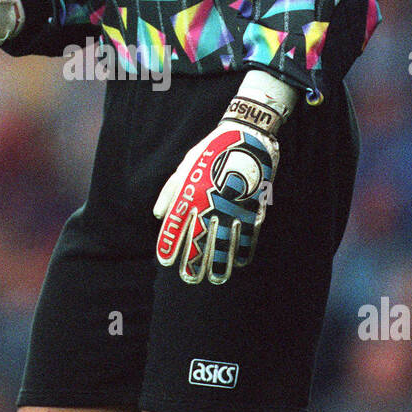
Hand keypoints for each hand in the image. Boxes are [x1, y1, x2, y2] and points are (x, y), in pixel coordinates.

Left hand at [153, 71, 295, 283]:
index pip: (176, 225)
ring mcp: (232, 207)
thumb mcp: (186, 164)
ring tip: (216, 279)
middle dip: (194, 261)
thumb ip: (171, 191)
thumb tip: (158, 215)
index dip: (170, 245)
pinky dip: (244, 249)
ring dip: (219, 263)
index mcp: (190, 193)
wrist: (246, 133)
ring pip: (224, 242)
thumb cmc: (211, 148)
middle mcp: (209, 204)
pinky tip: (240, 262)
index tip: (166, 262)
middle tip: (189, 278)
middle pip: (199, 239)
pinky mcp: (252, 205)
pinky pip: (248, 233)